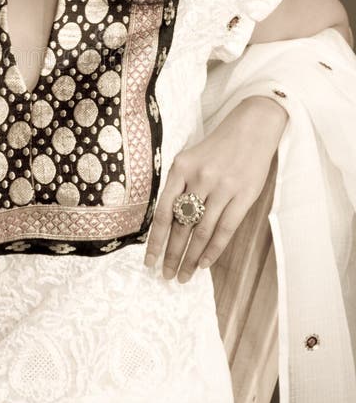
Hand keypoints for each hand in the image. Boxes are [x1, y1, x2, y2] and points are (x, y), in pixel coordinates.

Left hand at [144, 97, 287, 280]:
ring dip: (192, 257)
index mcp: (180, 168)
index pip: (164, 212)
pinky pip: (225, 229)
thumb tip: (167, 224)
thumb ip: (179, 186)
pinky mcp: (244, 194)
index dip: (156, 241)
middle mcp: (199, 178)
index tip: (149, 261)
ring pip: (203, 231)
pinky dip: (213, 249)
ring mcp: (223, 187)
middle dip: (172, 254)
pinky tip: (204, 263)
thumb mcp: (190, 158)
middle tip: (166, 275)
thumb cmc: (217, 146)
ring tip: (184, 275)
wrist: (252, 127)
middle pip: (182, 226)